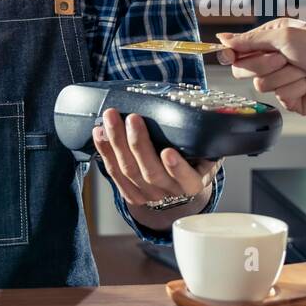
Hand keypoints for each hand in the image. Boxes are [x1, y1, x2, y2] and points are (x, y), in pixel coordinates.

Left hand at [92, 107, 219, 216]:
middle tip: (133, 119)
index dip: (177, 168)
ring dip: (116, 143)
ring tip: (110, 120)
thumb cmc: (194, 158)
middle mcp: (171, 192)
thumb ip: (202, 139)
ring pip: (129, 171)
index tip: (168, 151)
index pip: (187, 179)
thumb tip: (200, 109)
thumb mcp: (206, 151)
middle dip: (138, 143)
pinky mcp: (132, 194)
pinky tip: (100, 134)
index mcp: (193, 183)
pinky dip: (105, 152)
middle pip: (151, 172)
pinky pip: (115, 174)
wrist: (181, 182)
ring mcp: (149, 195)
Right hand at [214, 18, 305, 117]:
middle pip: (244, 70)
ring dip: (287, 76)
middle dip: (266, 64)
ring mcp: (283, 80)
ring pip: (262, 86)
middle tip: (286, 58)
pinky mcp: (292, 99)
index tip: (228, 56)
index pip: (239, 49)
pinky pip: (280, 99)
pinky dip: (297, 90)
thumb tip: (223, 39)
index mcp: (272, 38)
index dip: (233, 54)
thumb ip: (251, 40)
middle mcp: (275, 58)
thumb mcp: (286, 36)